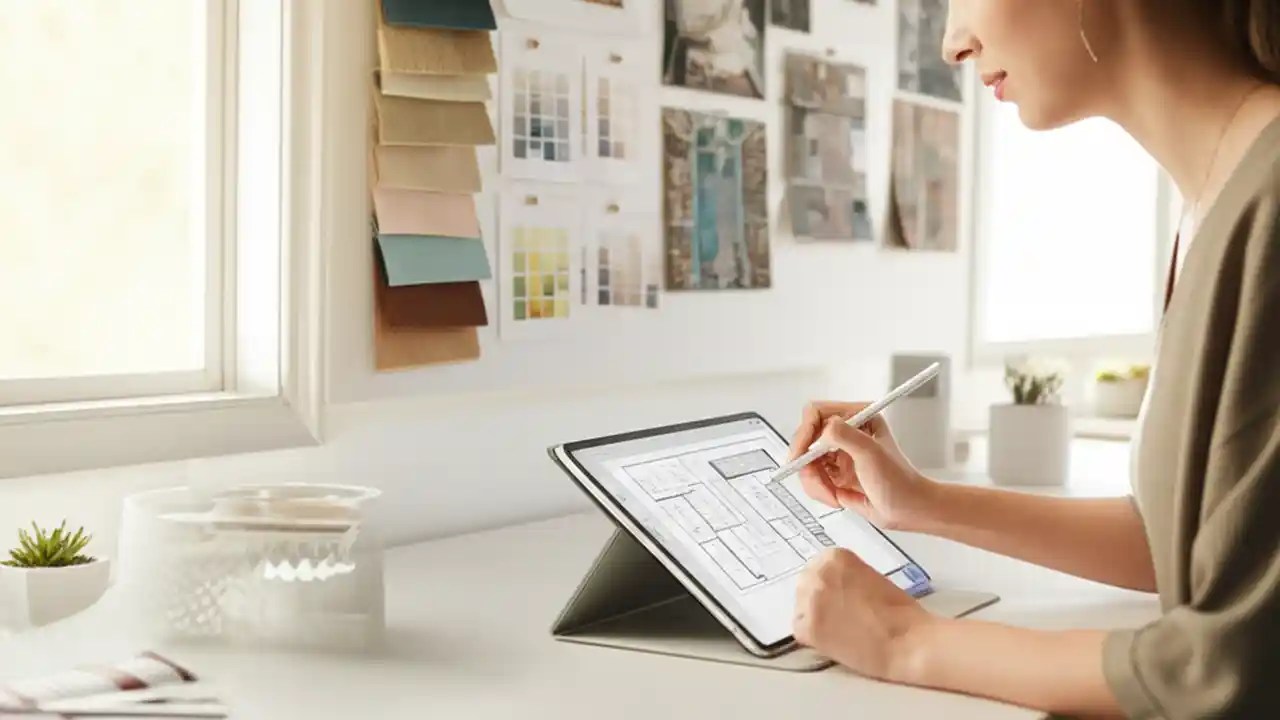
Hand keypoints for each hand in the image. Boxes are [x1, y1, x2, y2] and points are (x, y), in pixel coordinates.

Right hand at [788, 401, 938, 530]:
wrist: (907, 511)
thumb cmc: (899, 481)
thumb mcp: (870, 452)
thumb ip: (844, 434)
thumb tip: (820, 430)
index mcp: (857, 417)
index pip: (816, 413)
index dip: (806, 432)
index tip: (803, 454)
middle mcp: (846, 433)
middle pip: (806, 440)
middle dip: (809, 464)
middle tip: (815, 478)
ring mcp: (838, 454)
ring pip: (806, 462)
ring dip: (815, 481)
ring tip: (832, 493)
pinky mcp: (834, 474)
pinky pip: (811, 479)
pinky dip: (818, 490)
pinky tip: (836, 497)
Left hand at [793, 548, 932, 680]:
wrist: (906, 641)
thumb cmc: (899, 611)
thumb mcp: (870, 577)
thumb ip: (846, 576)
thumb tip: (834, 588)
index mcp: (834, 556)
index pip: (819, 567)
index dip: (832, 586)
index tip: (844, 597)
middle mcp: (816, 573)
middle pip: (807, 584)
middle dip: (820, 598)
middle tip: (841, 615)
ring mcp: (808, 600)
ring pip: (802, 607)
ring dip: (816, 617)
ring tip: (841, 629)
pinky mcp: (805, 627)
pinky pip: (800, 631)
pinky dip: (814, 638)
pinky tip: (835, 640)